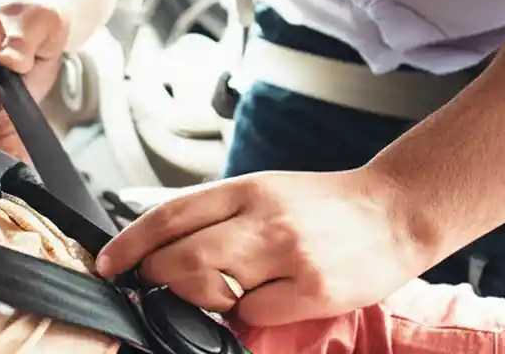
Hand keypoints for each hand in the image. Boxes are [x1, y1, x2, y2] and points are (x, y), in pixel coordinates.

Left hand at [95, 168, 429, 325]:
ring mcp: (289, 254)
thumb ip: (215, 214)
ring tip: (216, 294)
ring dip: (198, 299)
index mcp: (244, 189)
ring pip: (211, 288)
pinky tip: (261, 303)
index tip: (108, 263)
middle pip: (181, 257)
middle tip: (158, 286)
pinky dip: (245, 316)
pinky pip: (254, 315)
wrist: (395, 210)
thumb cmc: (322, 205)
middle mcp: (263, 218)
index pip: (168, 215)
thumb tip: (159, 243)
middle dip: (157, 278)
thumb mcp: (263, 190)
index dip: (129, 243)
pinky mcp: (315, 289)